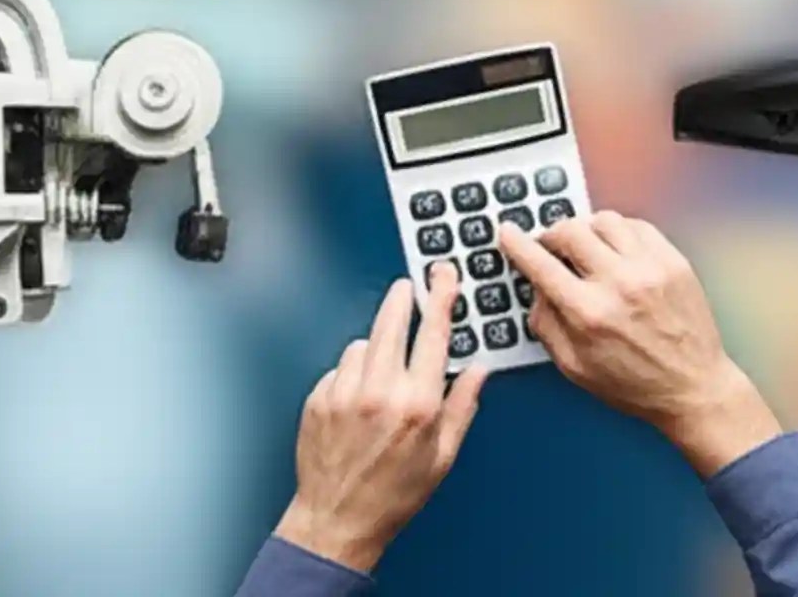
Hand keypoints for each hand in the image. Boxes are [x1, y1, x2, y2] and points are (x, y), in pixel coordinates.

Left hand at [275, 264, 488, 571]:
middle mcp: (380, 392)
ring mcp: (345, 393)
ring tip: (383, 368)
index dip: (441, 299)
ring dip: (376, 344)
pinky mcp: (319, 398)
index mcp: (418, 404)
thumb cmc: (392, 495)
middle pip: (393, 322)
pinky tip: (358, 395)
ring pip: (363, 342)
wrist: (337, 520)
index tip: (443, 278)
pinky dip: (351, 371)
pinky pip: (340, 366)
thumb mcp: (443, 456)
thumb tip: (478, 372)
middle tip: (408, 289)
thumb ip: (462, 407)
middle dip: (403, 299)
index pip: (434, 335)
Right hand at [499, 212, 780, 477]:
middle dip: (551, 234)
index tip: (508, 233)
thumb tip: (536, 288)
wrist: (693, 388)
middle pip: (570, 231)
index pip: (541, 264)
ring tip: (585, 246)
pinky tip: (616, 248)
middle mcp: (618, 284)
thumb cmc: (634, 385)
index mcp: (588, 314)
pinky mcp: (674, 262)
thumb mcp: (574, 368)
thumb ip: (546, 324)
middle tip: (549, 245)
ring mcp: (650, 268)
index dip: (518, 244)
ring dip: (586, 228)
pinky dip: (619, 231)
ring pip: (604, 220)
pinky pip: (637, 226)